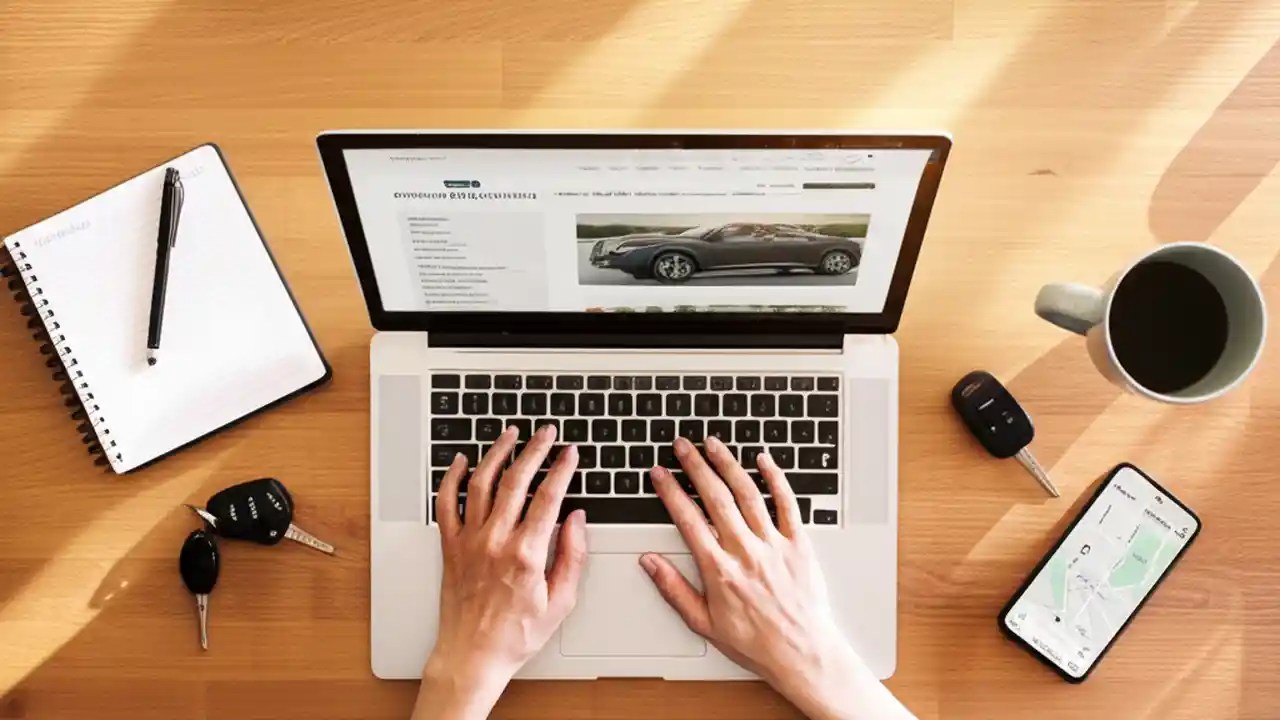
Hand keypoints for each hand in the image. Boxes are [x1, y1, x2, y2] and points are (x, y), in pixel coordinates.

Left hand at [413, 425, 586, 719]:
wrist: (472, 656)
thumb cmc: (516, 635)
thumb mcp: (560, 602)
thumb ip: (572, 556)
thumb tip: (577, 520)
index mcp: (526, 554)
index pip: (549, 497)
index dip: (562, 469)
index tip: (570, 452)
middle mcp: (495, 541)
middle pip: (516, 481)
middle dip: (534, 450)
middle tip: (546, 433)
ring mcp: (469, 541)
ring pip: (481, 484)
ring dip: (497, 454)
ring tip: (510, 435)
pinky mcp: (450, 547)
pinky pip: (446, 504)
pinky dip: (452, 479)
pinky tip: (462, 462)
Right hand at [641, 436, 911, 719]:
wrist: (802, 653)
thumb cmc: (755, 643)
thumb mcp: (704, 623)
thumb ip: (674, 589)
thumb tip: (650, 563)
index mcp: (719, 570)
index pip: (688, 519)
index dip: (671, 492)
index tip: (661, 474)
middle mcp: (745, 551)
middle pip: (716, 497)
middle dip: (695, 466)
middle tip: (682, 446)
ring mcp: (774, 544)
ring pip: (748, 494)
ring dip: (728, 464)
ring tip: (713, 444)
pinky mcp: (799, 544)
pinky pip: (787, 504)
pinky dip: (776, 479)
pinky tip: (764, 460)